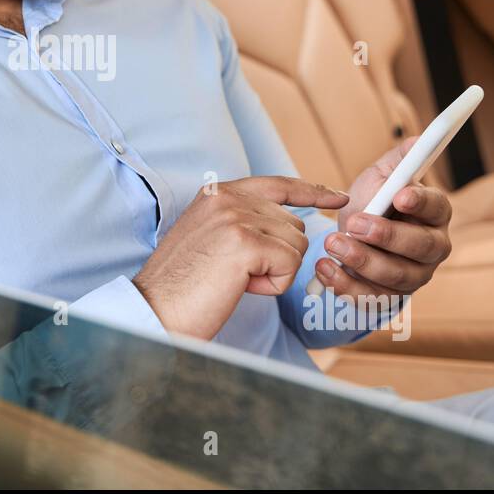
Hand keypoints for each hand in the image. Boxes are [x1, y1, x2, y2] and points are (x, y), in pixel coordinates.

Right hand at [133, 176, 348, 339]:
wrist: (156, 309)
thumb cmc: (182, 286)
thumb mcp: (210, 238)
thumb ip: (243, 221)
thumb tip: (290, 224)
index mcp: (217, 193)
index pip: (277, 184)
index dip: (311, 192)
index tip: (338, 198)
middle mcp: (227, 197)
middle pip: (294, 224)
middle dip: (278, 256)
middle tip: (235, 273)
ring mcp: (236, 217)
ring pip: (297, 245)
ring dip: (274, 272)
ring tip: (234, 279)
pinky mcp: (245, 243)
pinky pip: (290, 265)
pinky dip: (273, 285)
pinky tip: (240, 287)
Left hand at [314, 137, 452, 301]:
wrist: (352, 238)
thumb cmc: (373, 203)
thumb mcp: (381, 177)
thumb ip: (399, 160)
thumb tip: (419, 139)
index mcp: (434, 214)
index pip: (437, 207)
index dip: (420, 202)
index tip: (398, 195)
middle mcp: (433, 248)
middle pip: (421, 247)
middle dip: (387, 236)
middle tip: (354, 223)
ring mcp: (414, 276)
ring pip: (397, 276)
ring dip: (362, 260)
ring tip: (332, 243)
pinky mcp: (390, 297)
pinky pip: (372, 297)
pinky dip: (345, 284)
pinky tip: (324, 267)